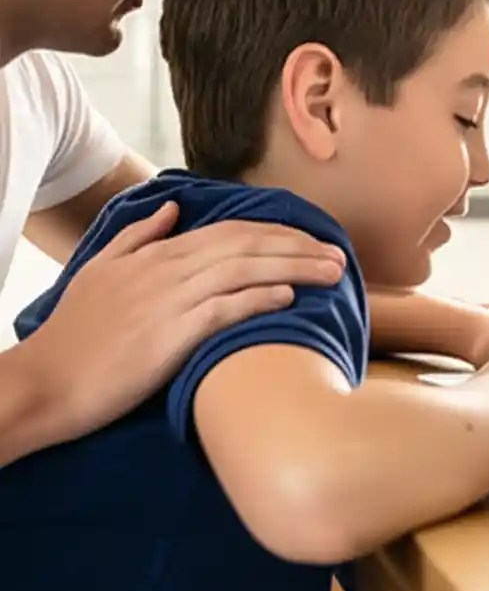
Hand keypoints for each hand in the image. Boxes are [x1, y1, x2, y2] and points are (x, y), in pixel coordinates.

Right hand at [18, 201, 345, 442]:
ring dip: (295, 268)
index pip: (230, 231)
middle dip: (299, 247)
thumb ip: (139, 237)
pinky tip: (291, 299)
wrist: (46, 381)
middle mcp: (167, 269)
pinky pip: (224, 309)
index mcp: (156, 254)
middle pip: (247, 245)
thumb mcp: (101, 269)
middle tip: (340, 256)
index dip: (277, 233)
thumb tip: (174, 209)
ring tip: (333, 274)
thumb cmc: (74, 333)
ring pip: (244, 270)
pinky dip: (259, 299)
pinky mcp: (170, 335)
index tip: (312, 240)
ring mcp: (169, 300)